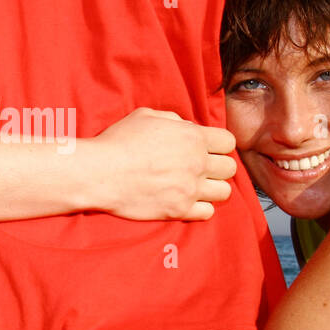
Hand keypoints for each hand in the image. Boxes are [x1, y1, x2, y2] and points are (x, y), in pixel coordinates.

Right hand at [91, 107, 236, 219]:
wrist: (99, 173)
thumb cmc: (119, 141)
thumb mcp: (146, 116)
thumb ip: (173, 119)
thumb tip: (186, 127)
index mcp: (192, 137)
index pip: (228, 142)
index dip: (218, 145)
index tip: (206, 149)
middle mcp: (196, 163)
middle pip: (230, 168)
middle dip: (217, 167)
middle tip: (200, 169)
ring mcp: (190, 188)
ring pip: (224, 192)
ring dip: (212, 189)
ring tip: (195, 187)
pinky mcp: (179, 210)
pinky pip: (208, 212)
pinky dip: (200, 207)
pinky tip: (186, 200)